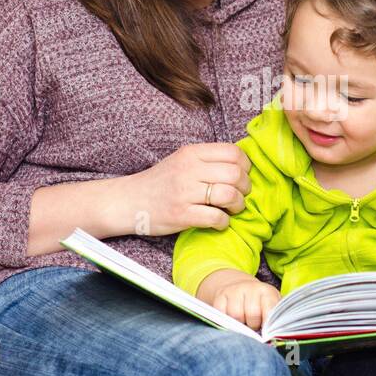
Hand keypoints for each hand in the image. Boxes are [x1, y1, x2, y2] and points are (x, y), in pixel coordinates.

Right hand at [124, 142, 251, 235]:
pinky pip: (216, 218)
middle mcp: (189, 170)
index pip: (233, 152)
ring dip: (237, 205)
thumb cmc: (161, 182)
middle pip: (235, 174)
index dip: (245, 166)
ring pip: (229, 195)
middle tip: (239, 195)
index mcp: (191, 153)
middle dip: (245, 188)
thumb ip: (207, 159)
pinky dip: (223, 222)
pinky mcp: (181, 215)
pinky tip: (218, 222)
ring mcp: (184, 192)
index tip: (242, 176)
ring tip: (231, 209)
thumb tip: (242, 164)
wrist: (129, 201)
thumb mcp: (182, 161)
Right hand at [208, 277, 281, 330]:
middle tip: (254, 328)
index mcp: (267, 292)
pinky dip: (225, 322)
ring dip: (239, 325)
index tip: (266, 335)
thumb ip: (275, 319)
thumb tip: (277, 336)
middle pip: (252, 314)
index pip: (269, 311)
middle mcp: (250, 288)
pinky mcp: (220, 296)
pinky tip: (231, 322)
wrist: (240, 287)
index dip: (268, 327)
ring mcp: (234, 290)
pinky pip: (221, 314)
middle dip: (253, 327)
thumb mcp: (272, 307)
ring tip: (243, 324)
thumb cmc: (260, 303)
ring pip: (235, 316)